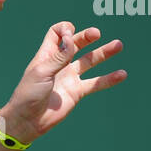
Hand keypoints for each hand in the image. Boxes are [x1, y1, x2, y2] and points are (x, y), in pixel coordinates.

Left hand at [0, 23, 126, 142]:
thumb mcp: (41, 72)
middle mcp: (59, 64)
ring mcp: (69, 77)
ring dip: (103, 53)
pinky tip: (122, 74)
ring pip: (89, 61)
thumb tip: (71, 38)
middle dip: (86, 37)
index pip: (56, 33)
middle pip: (76, 44)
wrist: (28, 120)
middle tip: (97, 33)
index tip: (69, 35)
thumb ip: (59, 56)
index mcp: (46, 55)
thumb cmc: (28, 94)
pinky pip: (96, 83)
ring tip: (118, 45)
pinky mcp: (77, 92)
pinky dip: (109, 79)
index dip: (65, 30)